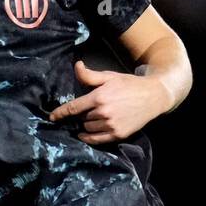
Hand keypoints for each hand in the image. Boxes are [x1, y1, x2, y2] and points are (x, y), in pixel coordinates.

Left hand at [47, 58, 167, 143]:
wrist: (153, 96)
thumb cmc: (129, 85)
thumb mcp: (109, 76)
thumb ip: (90, 75)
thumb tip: (76, 66)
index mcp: (99, 97)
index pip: (74, 107)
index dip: (61, 113)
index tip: (52, 117)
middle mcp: (104, 112)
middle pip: (81, 118)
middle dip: (81, 114)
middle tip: (88, 109)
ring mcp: (111, 125)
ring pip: (88, 128)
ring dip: (86, 124)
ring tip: (94, 117)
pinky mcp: (118, 134)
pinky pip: (96, 139)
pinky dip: (88, 138)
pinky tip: (84, 134)